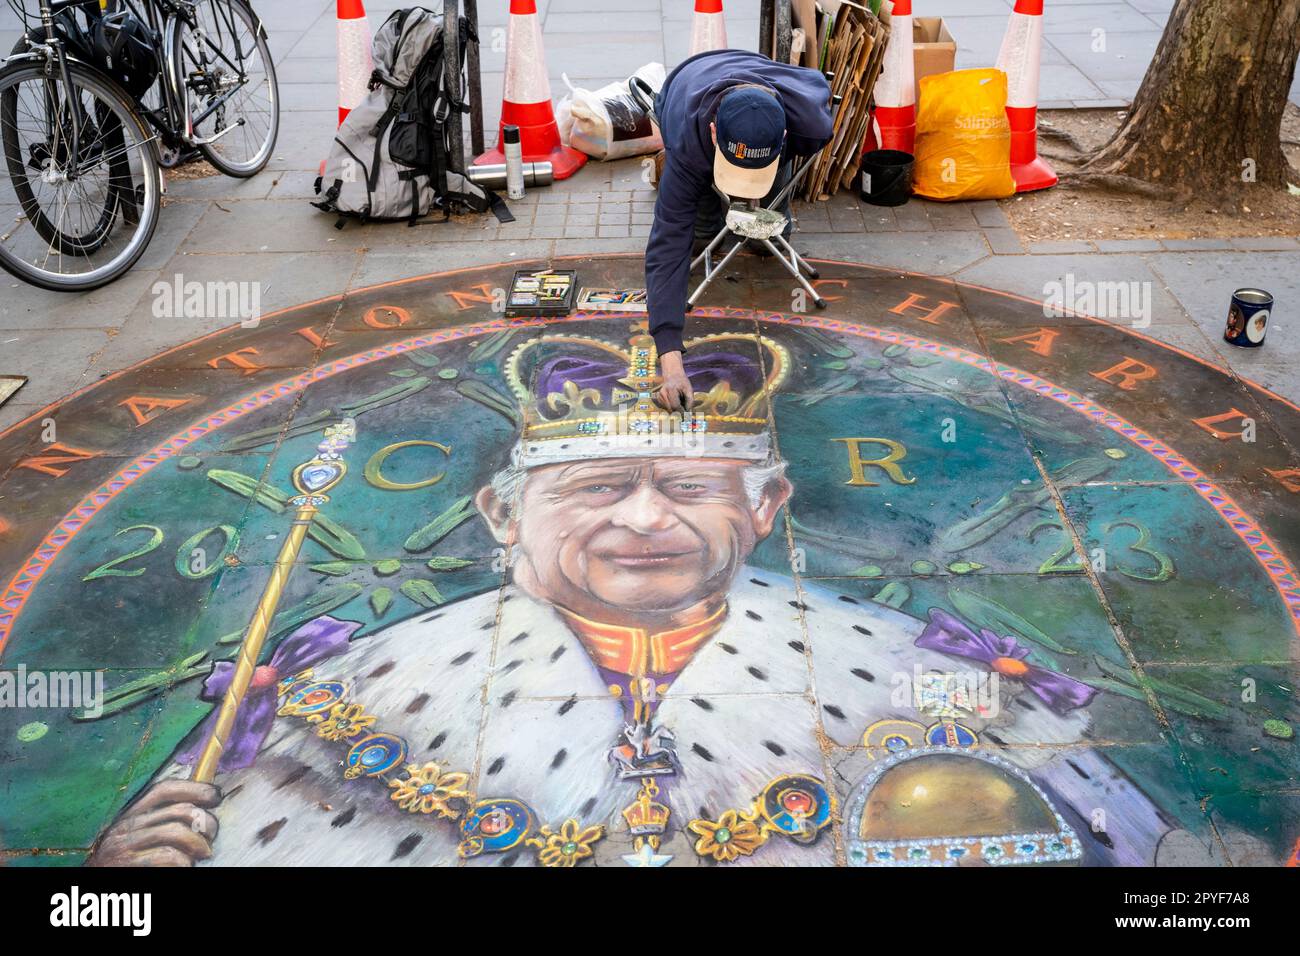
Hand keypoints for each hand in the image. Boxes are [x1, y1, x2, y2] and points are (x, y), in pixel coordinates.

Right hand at [86, 780, 221, 866]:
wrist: (93, 891)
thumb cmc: (123, 865)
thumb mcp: (137, 838)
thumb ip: (161, 822)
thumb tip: (200, 811)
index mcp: (128, 815)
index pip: (163, 789)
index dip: (194, 788)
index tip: (215, 796)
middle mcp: (125, 826)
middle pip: (178, 810)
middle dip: (205, 821)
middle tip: (211, 837)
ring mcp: (124, 846)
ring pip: (176, 831)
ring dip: (198, 843)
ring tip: (203, 853)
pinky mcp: (127, 866)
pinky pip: (168, 856)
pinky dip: (185, 861)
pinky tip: (187, 866)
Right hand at [655, 350, 693, 414]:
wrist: (673, 375)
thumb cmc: (682, 382)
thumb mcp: (689, 389)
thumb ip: (690, 401)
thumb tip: (688, 412)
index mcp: (671, 390)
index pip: (675, 405)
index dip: (681, 412)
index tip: (687, 416)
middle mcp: (663, 393)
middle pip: (671, 408)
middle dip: (678, 412)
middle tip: (684, 412)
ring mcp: (659, 395)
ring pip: (668, 409)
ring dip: (674, 409)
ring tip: (679, 402)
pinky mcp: (658, 398)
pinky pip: (665, 407)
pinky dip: (671, 407)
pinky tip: (674, 401)